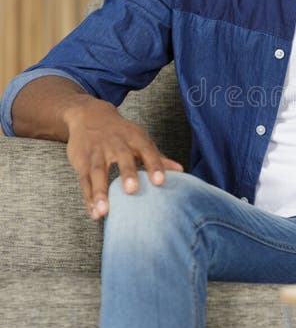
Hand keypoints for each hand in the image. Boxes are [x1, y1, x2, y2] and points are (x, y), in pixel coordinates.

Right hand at [64, 98, 183, 219]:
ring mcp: (97, 152)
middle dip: (127, 173)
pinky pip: (84, 180)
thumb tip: (181, 172)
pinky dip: (89, 197)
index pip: (147, 150)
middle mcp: (116, 143)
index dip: (155, 165)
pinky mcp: (81, 161)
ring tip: (103, 211)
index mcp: (135, 138)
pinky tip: (94, 212)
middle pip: (122, 158)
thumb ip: (159, 157)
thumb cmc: (122, 133)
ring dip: (100, 192)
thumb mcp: (140, 140)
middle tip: (132, 190)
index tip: (161, 182)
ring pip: (97, 171)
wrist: (89, 115)